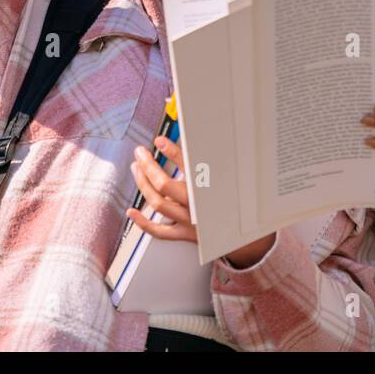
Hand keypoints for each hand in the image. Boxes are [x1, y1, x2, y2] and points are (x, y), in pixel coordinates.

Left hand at [126, 136, 275, 265]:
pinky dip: (142, 223)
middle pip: (165, 185)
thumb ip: (205, 161)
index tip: (160, 140)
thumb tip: (192, 139)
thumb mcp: (224, 177)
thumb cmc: (231, 201)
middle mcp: (198, 206)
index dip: (173, 151)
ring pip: (158, 203)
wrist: (243, 233)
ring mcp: (190, 221)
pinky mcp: (185, 235)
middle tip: (141, 153)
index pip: (190, 166)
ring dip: (143, 184)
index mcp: (210, 188)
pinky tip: (131, 212)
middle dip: (149, 166)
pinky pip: (159, 232)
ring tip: (137, 168)